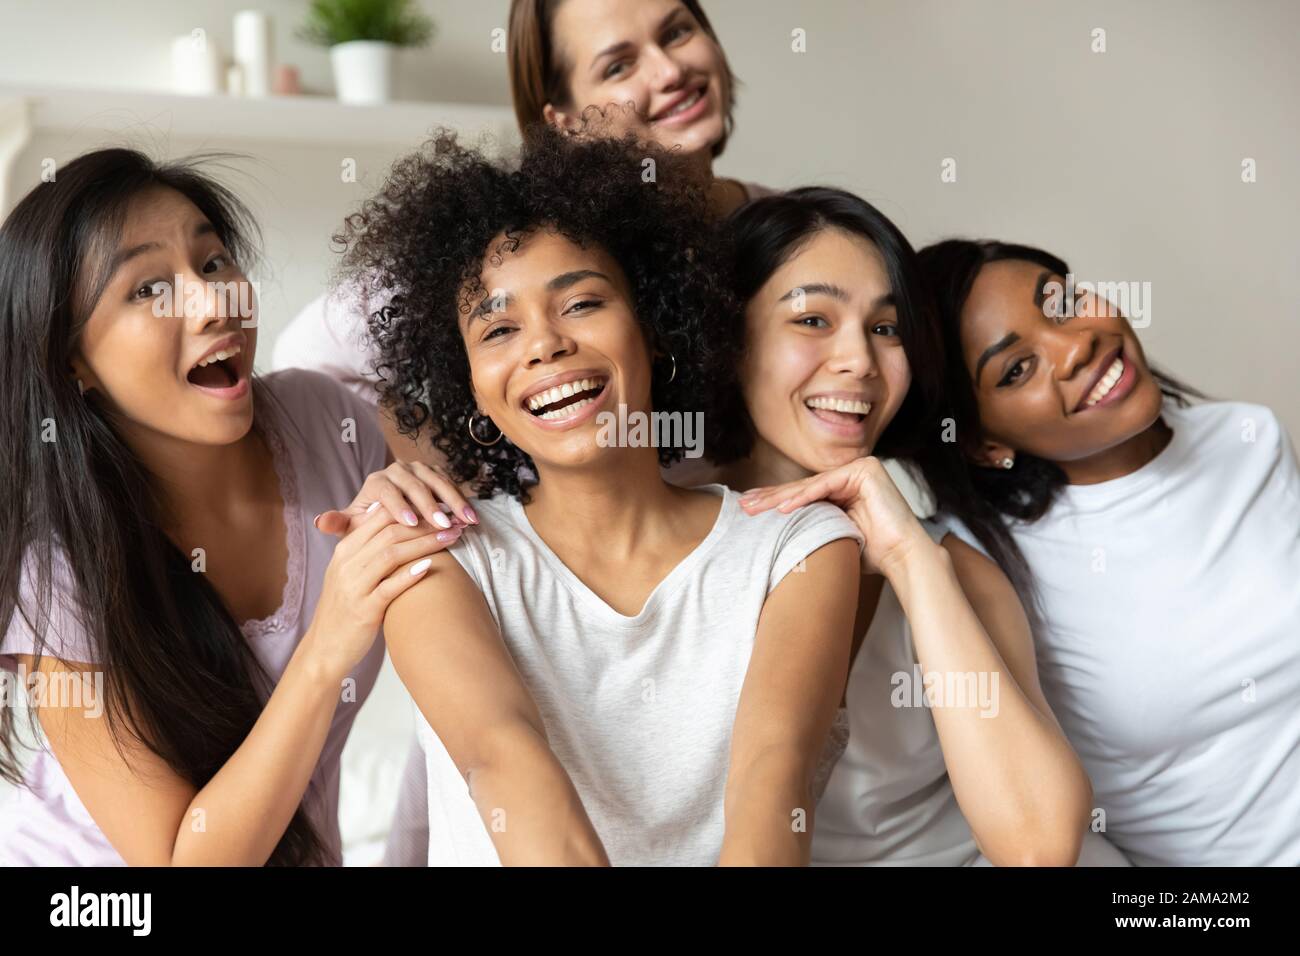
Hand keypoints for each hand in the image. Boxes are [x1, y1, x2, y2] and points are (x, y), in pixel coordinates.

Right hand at [304, 504, 460, 681]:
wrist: (324, 647)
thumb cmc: (345, 607)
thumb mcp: (350, 571)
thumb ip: (368, 546)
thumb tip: (391, 518)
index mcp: (344, 549)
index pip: (380, 517)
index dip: (412, 507)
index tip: (440, 505)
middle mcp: (347, 563)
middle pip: (389, 532)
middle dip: (425, 523)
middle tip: (452, 518)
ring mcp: (354, 586)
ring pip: (391, 555)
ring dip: (424, 543)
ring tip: (450, 537)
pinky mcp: (363, 610)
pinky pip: (388, 587)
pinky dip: (409, 575)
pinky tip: (429, 566)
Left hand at [313, 460, 476, 537]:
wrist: (390, 517)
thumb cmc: (370, 526)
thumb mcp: (353, 527)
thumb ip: (339, 524)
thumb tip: (319, 522)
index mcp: (376, 481)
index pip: (388, 490)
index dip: (399, 506)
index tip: (411, 523)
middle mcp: (397, 470)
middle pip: (415, 485)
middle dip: (431, 506)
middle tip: (443, 525)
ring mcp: (420, 469)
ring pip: (437, 482)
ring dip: (453, 502)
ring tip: (465, 521)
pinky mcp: (436, 473)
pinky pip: (451, 484)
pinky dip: (462, 500)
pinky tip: (472, 517)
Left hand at [738, 457, 936, 576]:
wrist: (902, 557)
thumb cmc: (873, 553)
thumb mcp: (833, 535)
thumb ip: (812, 525)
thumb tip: (781, 533)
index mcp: (844, 487)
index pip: (804, 494)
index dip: (776, 501)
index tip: (751, 509)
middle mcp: (852, 473)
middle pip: (804, 487)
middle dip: (771, 498)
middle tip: (745, 506)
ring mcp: (860, 468)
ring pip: (812, 485)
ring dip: (782, 498)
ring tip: (757, 507)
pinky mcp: (866, 469)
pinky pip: (828, 485)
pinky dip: (805, 497)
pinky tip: (783, 508)